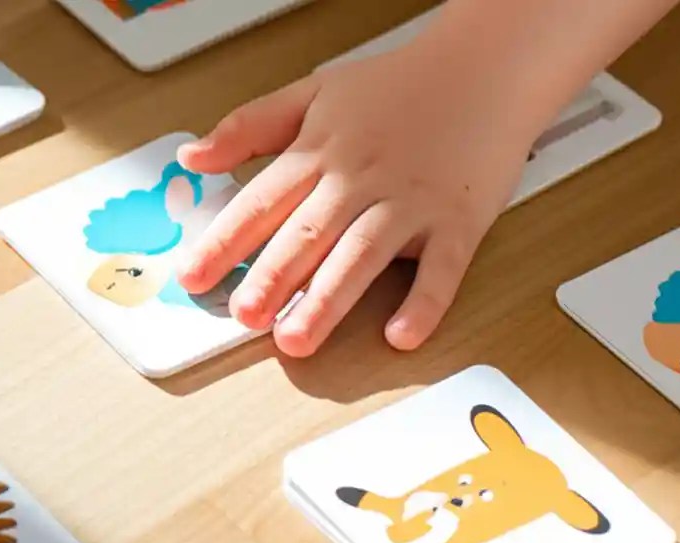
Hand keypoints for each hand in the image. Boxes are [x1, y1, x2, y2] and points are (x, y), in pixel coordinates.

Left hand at [175, 40, 540, 355]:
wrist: (488, 66)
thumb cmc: (396, 87)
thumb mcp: (312, 92)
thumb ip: (248, 128)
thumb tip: (192, 157)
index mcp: (319, 152)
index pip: (261, 202)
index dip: (223, 242)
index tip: (192, 277)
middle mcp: (361, 178)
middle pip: (308, 233)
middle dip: (272, 277)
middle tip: (244, 317)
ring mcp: (411, 201)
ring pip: (363, 255)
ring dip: (328, 300)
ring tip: (295, 339)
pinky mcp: (459, 221)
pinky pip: (442, 268)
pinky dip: (424, 303)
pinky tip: (401, 334)